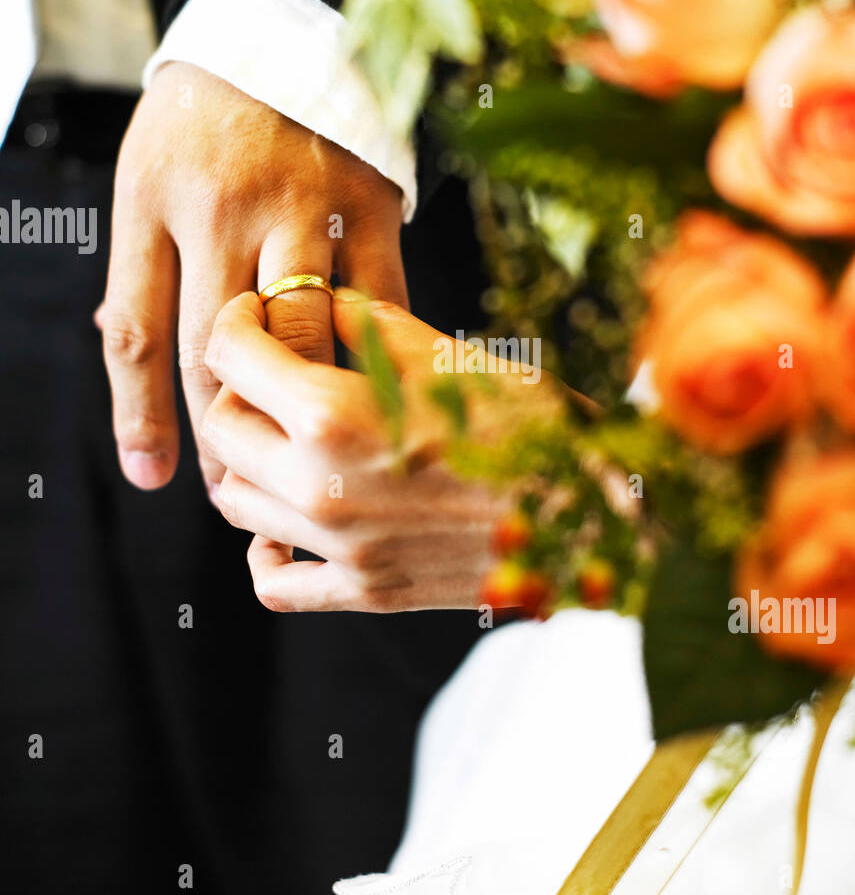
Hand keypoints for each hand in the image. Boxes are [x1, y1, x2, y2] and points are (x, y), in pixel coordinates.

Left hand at [100, 61, 406, 493]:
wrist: (282, 27)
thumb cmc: (200, 124)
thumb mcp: (144, 186)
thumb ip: (139, 283)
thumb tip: (136, 391)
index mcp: (156, 198)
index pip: (144, 329)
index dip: (144, 415)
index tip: (154, 477)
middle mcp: (227, 202)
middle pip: (224, 346)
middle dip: (226, 429)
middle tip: (234, 489)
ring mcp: (305, 201)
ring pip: (305, 332)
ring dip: (301, 407)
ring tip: (301, 458)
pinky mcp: (371, 200)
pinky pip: (379, 300)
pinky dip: (375, 354)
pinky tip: (372, 392)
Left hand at [200, 289, 564, 611]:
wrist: (592, 514)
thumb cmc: (531, 422)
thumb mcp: (450, 354)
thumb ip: (370, 327)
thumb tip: (323, 305)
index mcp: (335, 414)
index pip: (232, 358)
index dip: (236, 323)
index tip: (253, 317)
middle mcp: (319, 486)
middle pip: (221, 429)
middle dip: (236, 388)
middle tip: (274, 372)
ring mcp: (340, 547)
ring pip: (236, 503)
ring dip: (247, 463)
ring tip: (284, 438)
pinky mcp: (366, 589)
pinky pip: (276, 583)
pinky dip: (267, 553)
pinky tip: (289, 524)